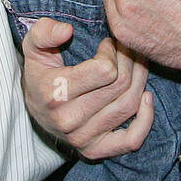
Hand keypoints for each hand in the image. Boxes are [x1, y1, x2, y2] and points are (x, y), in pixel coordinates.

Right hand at [21, 16, 154, 159]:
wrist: (34, 109)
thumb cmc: (39, 73)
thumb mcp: (33, 47)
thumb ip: (44, 33)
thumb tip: (67, 30)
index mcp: (56, 93)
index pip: (105, 70)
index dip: (111, 51)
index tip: (107, 44)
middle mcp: (69, 120)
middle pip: (120, 86)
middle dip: (129, 60)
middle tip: (126, 49)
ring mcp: (83, 138)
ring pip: (129, 105)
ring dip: (140, 80)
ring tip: (137, 64)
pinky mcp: (96, 150)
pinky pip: (131, 140)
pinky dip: (145, 120)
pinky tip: (146, 97)